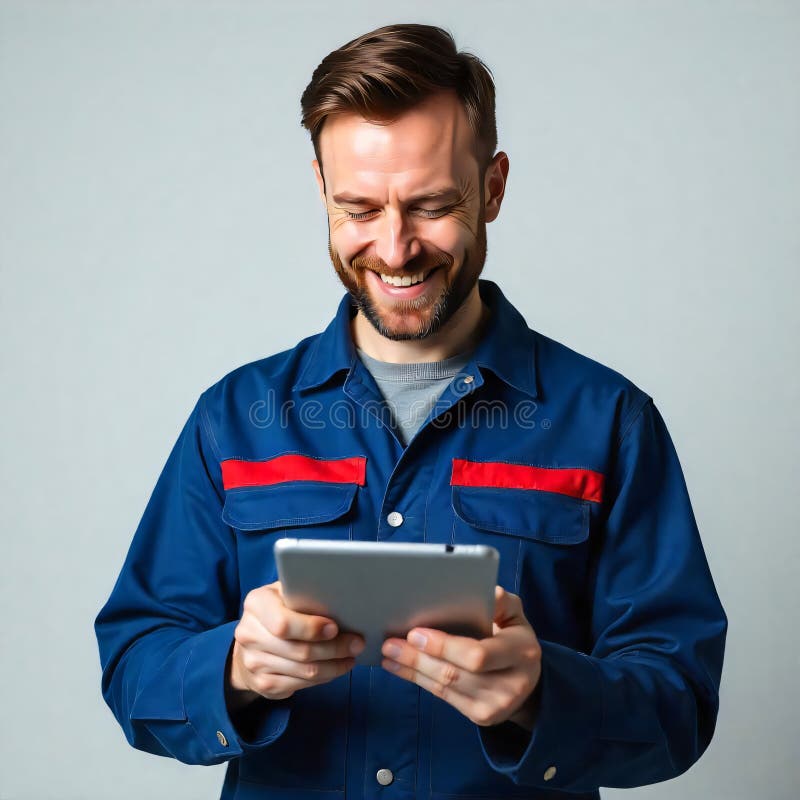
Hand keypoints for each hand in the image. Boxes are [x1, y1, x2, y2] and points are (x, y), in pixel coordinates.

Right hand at [228, 580, 364, 706]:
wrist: (250, 641)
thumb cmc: (279, 609)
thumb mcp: (286, 593)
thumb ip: (305, 594)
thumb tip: (343, 601)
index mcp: (256, 604)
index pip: (284, 624)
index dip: (312, 628)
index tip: (335, 628)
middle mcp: (249, 634)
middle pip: (300, 651)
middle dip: (334, 649)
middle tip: (357, 644)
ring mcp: (254, 662)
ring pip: (304, 671)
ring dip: (334, 666)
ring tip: (351, 656)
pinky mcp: (263, 683)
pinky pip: (300, 685)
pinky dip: (323, 677)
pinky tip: (335, 668)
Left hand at [380, 585, 541, 727]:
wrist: (528, 680)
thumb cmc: (512, 637)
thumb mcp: (514, 614)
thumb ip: (502, 602)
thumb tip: (487, 593)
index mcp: (522, 652)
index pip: (478, 655)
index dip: (443, 646)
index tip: (416, 633)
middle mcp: (512, 684)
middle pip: (455, 674)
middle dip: (419, 658)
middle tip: (391, 643)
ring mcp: (496, 705)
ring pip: (445, 687)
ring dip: (412, 669)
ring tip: (389, 653)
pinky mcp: (482, 716)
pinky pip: (443, 696)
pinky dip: (418, 680)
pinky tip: (400, 668)